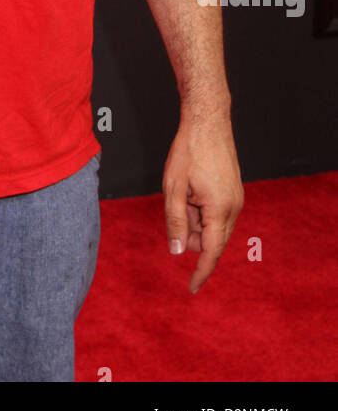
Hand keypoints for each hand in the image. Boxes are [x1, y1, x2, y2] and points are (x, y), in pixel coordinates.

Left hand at [163, 118, 243, 293]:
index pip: (212, 252)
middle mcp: (234, 208)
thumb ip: (176, 222)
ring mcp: (236, 199)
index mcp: (220, 209)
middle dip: (192, 234)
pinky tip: (192, 189)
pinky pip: (217, 213)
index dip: (201, 272)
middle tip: (177, 206)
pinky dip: (202, 210)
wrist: (208, 121)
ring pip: (213, 226)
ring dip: (196, 220)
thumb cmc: (189, 151)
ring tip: (184, 191)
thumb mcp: (174, 188)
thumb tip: (178, 252)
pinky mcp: (234, 192)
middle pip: (212, 240)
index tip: (192, 288)